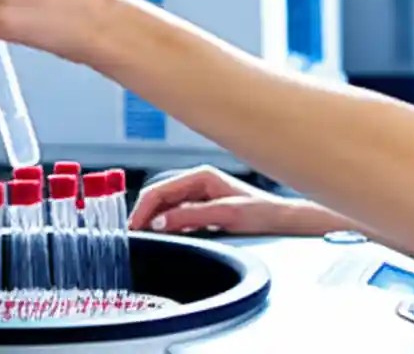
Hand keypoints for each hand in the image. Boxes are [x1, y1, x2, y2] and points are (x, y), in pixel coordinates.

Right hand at [128, 166, 332, 235]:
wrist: (281, 220)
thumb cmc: (261, 212)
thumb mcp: (226, 214)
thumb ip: (192, 216)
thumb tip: (160, 221)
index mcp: (201, 176)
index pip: (159, 190)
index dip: (143, 209)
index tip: (133, 228)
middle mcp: (197, 182)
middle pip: (159, 197)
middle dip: (145, 215)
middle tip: (135, 237)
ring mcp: (199, 194)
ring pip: (165, 207)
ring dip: (154, 221)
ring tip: (146, 238)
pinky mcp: (203, 208)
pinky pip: (176, 215)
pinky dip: (167, 225)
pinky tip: (165, 236)